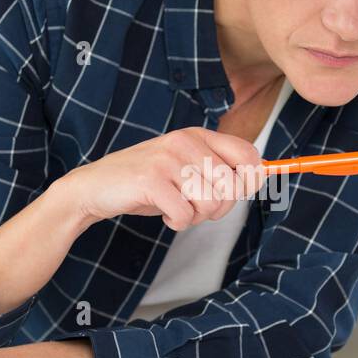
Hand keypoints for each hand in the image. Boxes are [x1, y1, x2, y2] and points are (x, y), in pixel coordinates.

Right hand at [62, 126, 266, 231]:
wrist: (95, 187)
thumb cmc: (148, 183)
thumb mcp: (186, 169)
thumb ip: (219, 170)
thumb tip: (262, 176)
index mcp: (198, 135)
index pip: (249, 156)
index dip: (252, 181)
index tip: (235, 194)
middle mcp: (185, 141)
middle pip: (234, 187)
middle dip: (219, 208)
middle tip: (197, 207)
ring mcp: (168, 159)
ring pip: (211, 203)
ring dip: (196, 216)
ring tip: (177, 208)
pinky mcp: (151, 180)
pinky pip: (185, 214)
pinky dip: (177, 222)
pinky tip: (164, 213)